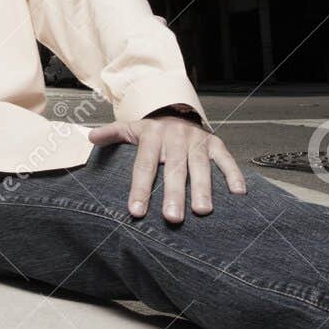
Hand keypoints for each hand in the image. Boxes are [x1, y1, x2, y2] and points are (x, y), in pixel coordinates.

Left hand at [88, 112, 246, 223]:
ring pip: (200, 167)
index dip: (140, 189)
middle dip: (174, 194)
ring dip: (203, 189)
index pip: (144, 165)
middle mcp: (175, 138)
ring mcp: (197, 141)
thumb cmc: (152, 130)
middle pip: (174, 169)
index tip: (137, 211)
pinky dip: (233, 175)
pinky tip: (238, 193)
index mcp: (152, 136)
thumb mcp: (131, 128)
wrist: (178, 111)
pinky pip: (226, 160)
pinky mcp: (216, 144)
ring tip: (203, 211)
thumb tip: (90, 137)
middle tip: (172, 218)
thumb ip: (112, 134)